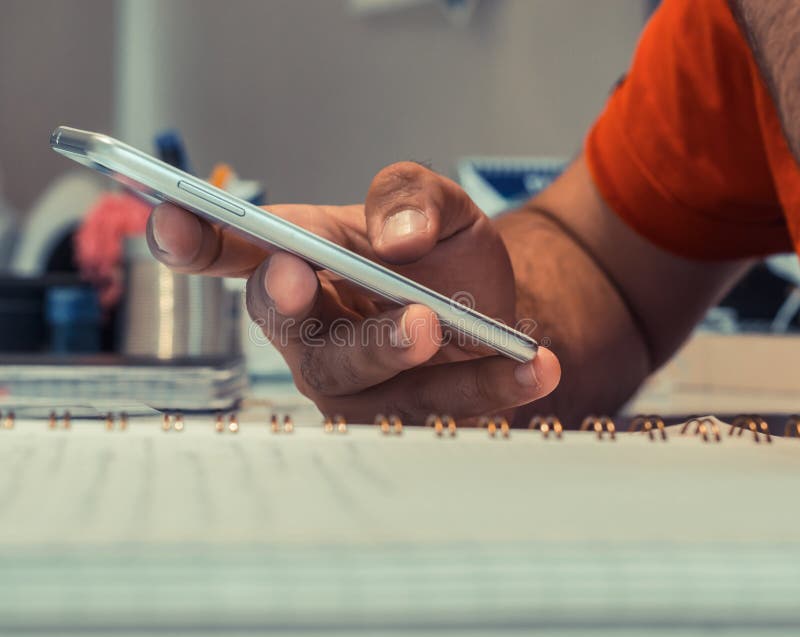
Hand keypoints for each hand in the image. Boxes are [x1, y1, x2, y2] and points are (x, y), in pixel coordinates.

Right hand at [146, 162, 559, 423]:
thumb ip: (411, 192)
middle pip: (284, 325)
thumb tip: (397, 234)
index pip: (232, 251)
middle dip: (289, 303)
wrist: (497, 305)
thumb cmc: (443, 253)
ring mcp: (351, 380)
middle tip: (301, 277)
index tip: (171, 220)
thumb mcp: (434, 201)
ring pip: (352, 376)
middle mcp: (311, 327)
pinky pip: (436, 406)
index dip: (192, 240)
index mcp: (300, 260)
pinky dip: (488, 386)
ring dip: (388, 350)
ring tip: (434, 325)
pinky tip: (535, 367)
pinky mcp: (400, 417)